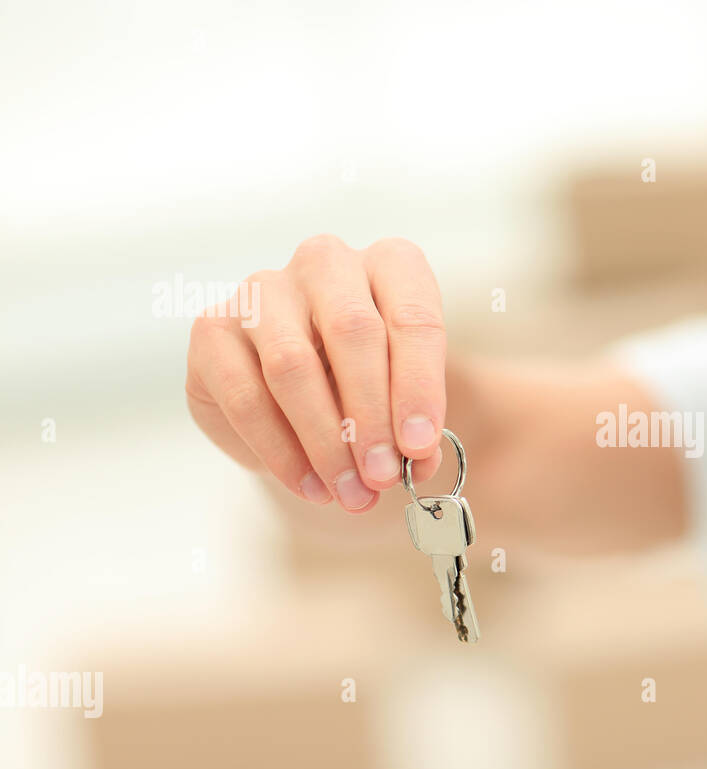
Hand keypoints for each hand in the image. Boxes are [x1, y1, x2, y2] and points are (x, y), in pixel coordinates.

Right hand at [186, 235, 445, 512]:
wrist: (308, 395)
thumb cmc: (370, 388)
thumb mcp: (404, 403)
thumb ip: (415, 428)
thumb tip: (416, 461)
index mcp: (391, 265)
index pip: (413, 318)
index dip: (419, 387)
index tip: (419, 448)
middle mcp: (327, 263)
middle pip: (352, 332)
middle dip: (370, 416)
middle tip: (382, 477)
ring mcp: (263, 290)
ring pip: (292, 365)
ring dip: (325, 441)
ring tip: (351, 493)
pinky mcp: (213, 328)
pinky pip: (246, 396)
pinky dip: (281, 452)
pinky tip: (310, 486)